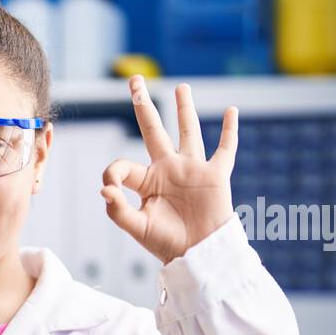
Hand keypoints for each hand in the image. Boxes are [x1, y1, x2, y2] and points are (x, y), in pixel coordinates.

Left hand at [101, 76, 239, 263]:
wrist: (198, 255)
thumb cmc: (167, 244)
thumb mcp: (137, 228)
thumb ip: (117, 210)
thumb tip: (104, 189)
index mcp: (145, 182)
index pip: (123, 164)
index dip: (112, 173)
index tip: (109, 189)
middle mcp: (167, 169)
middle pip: (153, 130)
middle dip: (142, 105)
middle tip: (134, 80)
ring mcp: (191, 170)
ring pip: (188, 132)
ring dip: (184, 109)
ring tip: (181, 87)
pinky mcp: (215, 175)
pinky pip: (225, 149)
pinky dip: (230, 130)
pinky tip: (231, 111)